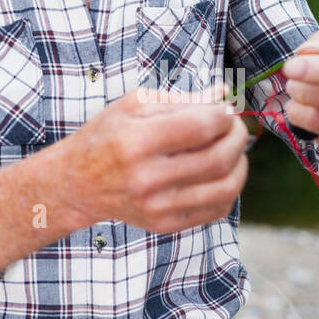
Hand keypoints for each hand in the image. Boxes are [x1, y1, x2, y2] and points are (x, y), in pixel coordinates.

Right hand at [62, 80, 248, 233]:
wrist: (78, 184)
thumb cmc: (107, 136)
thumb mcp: (134, 106)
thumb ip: (182, 99)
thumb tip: (224, 94)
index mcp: (137, 142)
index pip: (202, 127)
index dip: (224, 115)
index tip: (224, 109)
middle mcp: (148, 179)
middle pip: (218, 158)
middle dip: (237, 136)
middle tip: (234, 126)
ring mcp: (158, 207)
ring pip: (226, 188)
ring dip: (240, 163)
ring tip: (234, 149)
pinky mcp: (166, 224)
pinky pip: (217, 209)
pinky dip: (230, 188)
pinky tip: (222, 172)